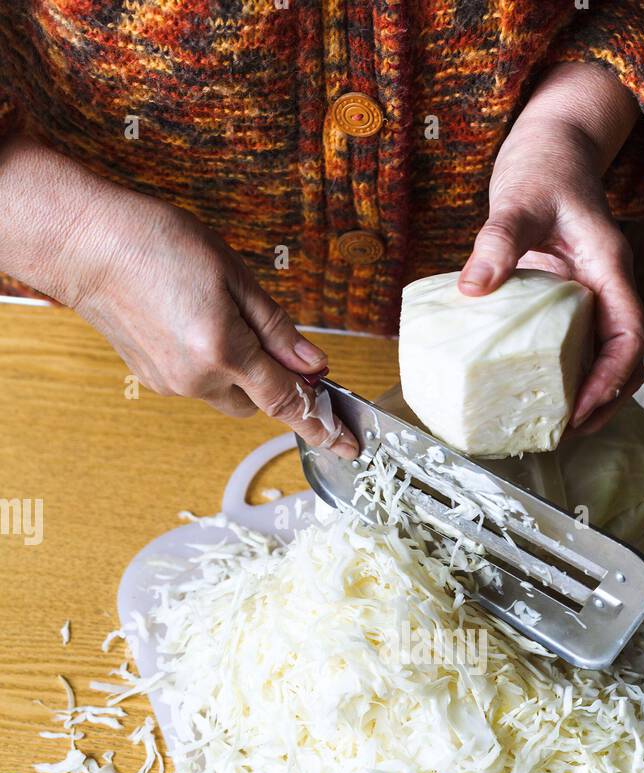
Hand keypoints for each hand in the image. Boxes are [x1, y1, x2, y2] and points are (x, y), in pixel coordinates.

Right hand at [0, 134, 357, 455]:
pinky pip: (198, 384)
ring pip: (227, 395)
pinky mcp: (152, 380)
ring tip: (210, 314)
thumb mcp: (232, 274)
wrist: (83, 244)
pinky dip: (207, 364)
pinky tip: (186, 322)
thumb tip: (315, 367)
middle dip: (268, 378)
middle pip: (258, 402)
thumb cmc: (157, 243)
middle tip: (257, 329)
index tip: (347, 444)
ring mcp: (172, 384)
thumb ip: (277, 328)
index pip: (286, 402)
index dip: (320, 424)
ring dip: (236, 371)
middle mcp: (198, 378)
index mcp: (224, 350)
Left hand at [458, 63, 643, 433]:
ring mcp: (592, 299)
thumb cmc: (543, 167)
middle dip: (603, 403)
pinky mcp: (570, 303)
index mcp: (608, 269)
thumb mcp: (519, 198)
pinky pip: (577, 349)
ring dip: (588, 397)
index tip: (581, 410)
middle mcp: (608, 289)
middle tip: (564, 434)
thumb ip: (498, 241)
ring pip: (605, 360)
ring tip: (553, 429)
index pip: (630, 337)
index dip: (611, 379)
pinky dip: (565, 378)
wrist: (553, 146)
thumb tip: (473, 288)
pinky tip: (534, 397)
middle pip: (625, 361)